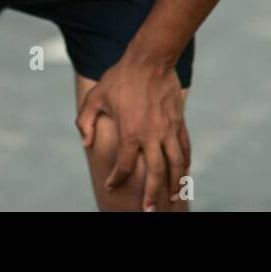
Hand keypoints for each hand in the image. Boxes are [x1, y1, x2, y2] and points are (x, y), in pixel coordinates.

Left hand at [75, 56, 190, 211]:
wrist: (150, 60)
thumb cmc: (120, 78)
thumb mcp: (95, 96)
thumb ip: (85, 121)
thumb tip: (84, 143)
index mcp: (129, 132)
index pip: (124, 166)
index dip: (117, 179)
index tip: (111, 185)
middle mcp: (151, 135)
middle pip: (156, 174)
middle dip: (152, 196)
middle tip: (149, 211)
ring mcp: (168, 130)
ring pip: (176, 165)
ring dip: (175, 184)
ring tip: (172, 198)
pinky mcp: (179, 123)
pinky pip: (185, 149)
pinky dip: (185, 164)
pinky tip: (183, 173)